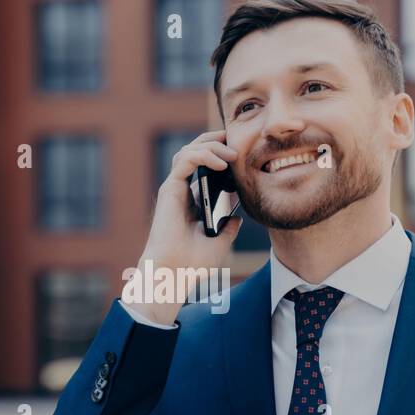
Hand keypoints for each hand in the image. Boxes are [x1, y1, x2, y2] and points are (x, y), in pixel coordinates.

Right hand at [128, 130, 242, 325]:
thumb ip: (228, 229)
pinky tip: (221, 162)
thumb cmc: (193, 264)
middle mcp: (183, 191)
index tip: (244, 157)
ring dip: (212, 145)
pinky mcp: (170, 188)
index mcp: (193, 202)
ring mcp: (175, 188)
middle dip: (217, 141)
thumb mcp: (220, 243)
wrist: (175, 274)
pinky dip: (204, 155)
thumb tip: (237, 218)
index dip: (223, 156)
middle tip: (237, 140)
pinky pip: (185, 159)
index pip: (207, 168)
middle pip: (197, 152)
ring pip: (190, 150)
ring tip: (233, 153)